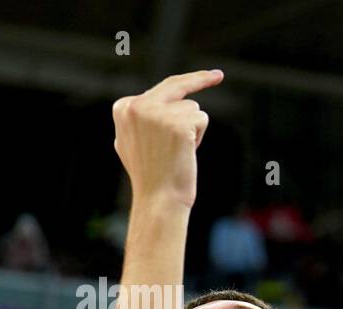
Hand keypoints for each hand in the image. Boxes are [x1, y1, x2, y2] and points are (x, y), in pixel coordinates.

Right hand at [112, 69, 222, 207]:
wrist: (158, 198)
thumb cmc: (150, 175)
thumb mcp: (132, 141)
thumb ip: (137, 120)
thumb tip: (142, 104)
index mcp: (123, 107)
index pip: (158, 91)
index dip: (178, 94)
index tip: (202, 79)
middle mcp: (137, 105)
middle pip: (175, 85)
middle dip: (199, 78)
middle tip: (218, 75)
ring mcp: (157, 113)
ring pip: (191, 108)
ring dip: (193, 130)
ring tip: (178, 152)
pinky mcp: (178, 123)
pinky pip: (201, 118)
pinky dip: (200, 135)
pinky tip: (187, 151)